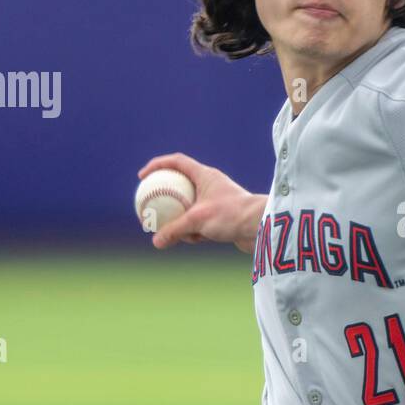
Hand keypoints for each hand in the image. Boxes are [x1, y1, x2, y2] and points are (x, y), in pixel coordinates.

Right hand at [136, 153, 265, 253]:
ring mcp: (217, 201)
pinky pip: (201, 222)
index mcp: (205, 175)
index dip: (157, 166)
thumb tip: (156, 242)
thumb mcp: (197, 221)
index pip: (176, 162)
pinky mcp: (223, 217)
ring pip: (189, 208)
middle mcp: (211, 185)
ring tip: (178, 234)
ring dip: (181, 221)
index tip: (142, 177)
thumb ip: (174, 229)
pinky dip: (196, 231)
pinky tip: (197, 241)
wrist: (262, 227)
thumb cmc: (231, 215)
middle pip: (180, 186)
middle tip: (150, 209)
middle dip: (166, 199)